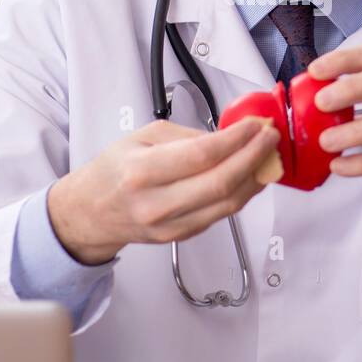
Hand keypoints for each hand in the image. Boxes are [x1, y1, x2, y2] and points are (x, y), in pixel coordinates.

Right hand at [47, 118, 280, 264]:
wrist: (91, 213)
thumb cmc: (114, 171)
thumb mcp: (141, 137)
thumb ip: (186, 136)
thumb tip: (229, 135)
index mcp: (142, 171)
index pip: (202, 155)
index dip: (237, 139)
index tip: (256, 124)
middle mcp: (157, 203)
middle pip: (221, 183)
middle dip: (255, 156)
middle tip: (271, 136)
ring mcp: (170, 225)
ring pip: (228, 203)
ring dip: (255, 177)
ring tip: (268, 155)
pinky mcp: (181, 237)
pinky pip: (221, 214)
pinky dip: (242, 193)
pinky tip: (251, 176)